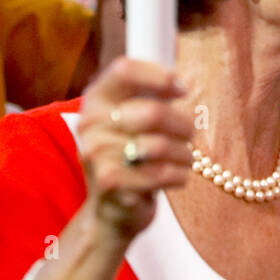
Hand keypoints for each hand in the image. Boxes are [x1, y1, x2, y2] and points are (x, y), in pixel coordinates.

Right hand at [78, 58, 193, 245]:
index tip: (184, 88)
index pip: (124, 70)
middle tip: (190, 133)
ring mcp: (96, 154)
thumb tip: (185, 82)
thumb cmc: (130, 155)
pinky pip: (160, 173)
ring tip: (186, 157)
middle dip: (182, 124)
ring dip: (184, 153)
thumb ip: (152, 95)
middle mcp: (90, 124)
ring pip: (160, 145)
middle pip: (153, 112)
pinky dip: (178, 175)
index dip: (159, 76)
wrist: (111, 209)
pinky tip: (179, 175)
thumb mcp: (133, 120)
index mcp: (96, 99)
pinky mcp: (110, 183)